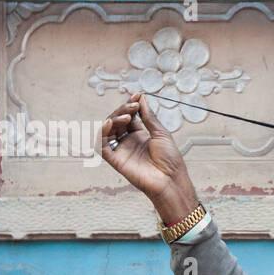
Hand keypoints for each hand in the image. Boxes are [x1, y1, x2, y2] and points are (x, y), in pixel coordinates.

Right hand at [99, 93, 199, 222]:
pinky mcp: (116, 160)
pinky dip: (102, 133)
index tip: (137, 95)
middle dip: (123, 110)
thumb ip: (148, 117)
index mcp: (139, 136)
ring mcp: (121, 150)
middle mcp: (128, 142)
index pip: (129, 116)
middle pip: (118, 121)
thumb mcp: (161, 133)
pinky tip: (109, 123)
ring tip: (127, 116)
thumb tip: (141, 98)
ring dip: (114, 119)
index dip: (131, 105)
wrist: (171, 179)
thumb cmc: (170, 159)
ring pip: (109, 130)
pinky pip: (103, 146)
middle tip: (133, 105)